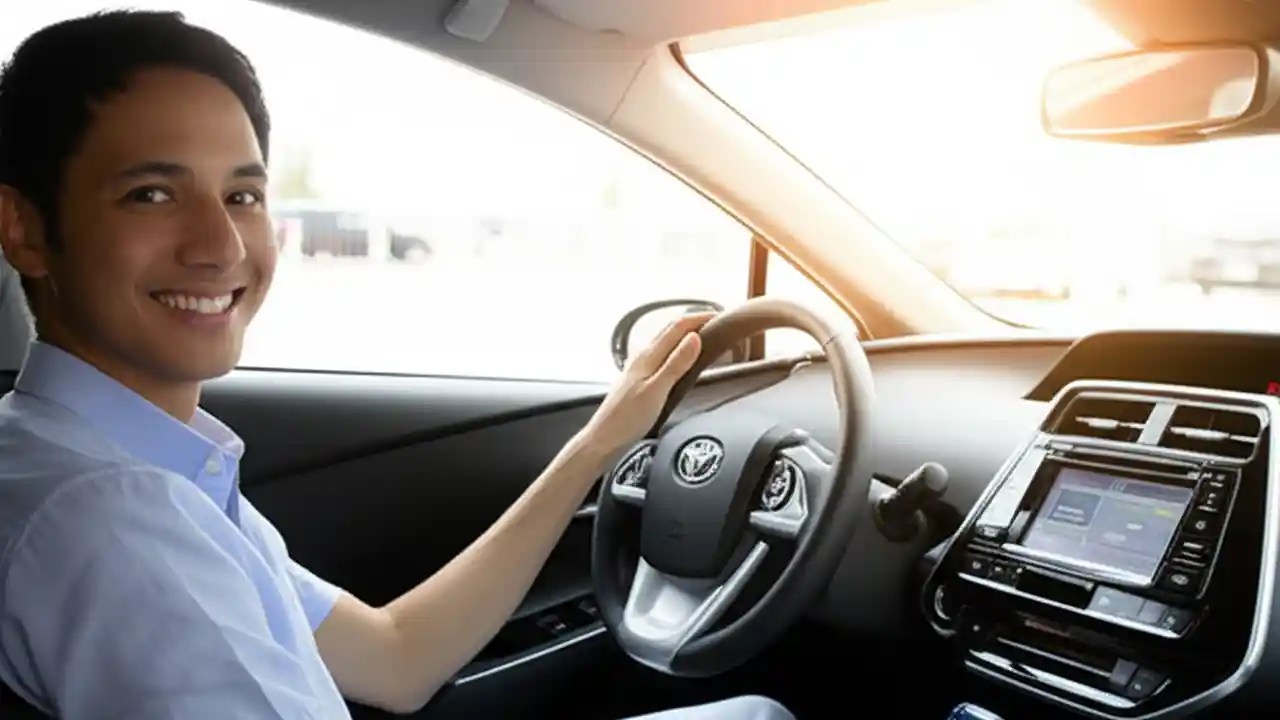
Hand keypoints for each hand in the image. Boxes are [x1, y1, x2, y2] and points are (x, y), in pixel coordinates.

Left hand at [582, 311, 713, 458]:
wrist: (604, 437)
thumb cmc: (627, 419)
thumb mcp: (657, 390)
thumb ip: (676, 363)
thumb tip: (695, 337)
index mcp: (648, 356)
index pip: (678, 326)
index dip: (700, 317)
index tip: (721, 316)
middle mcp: (643, 356)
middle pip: (671, 329)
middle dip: (695, 322)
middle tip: (718, 324)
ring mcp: (640, 366)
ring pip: (666, 341)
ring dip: (686, 334)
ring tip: (705, 336)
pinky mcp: (639, 378)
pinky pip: (662, 355)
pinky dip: (677, 350)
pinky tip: (682, 360)